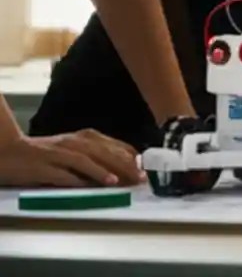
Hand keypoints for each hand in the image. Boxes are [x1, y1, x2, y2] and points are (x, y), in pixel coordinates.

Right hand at [0, 130, 143, 187]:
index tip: (145, 169)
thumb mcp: (76, 150)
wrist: (11, 152)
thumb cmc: (47, 154)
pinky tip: (89, 186)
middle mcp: (74, 142)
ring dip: (105, 171)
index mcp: (85, 137)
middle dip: (125, 166)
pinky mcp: (44, 166)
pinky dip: (79, 179)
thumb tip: (126, 168)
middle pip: (104, 152)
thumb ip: (98, 156)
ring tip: (120, 181)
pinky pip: (63, 173)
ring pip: (86, 160)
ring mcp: (58, 153)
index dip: (131, 158)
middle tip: (140, 178)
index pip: (114, 146)